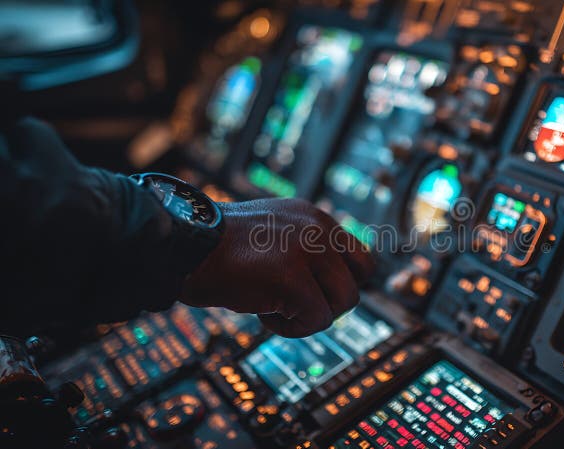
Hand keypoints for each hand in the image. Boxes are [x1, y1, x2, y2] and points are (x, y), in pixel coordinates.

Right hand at [181, 198, 374, 336]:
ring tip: (274, 306)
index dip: (341, 284)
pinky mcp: (292, 278)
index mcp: (316, 218)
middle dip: (329, 304)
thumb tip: (332, 285)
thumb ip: (306, 249)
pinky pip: (316, 320)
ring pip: (341, 306)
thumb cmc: (220, 247)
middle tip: (294, 304)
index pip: (362, 259)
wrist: (181, 245)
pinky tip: (263, 313)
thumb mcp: (274, 233)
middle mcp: (318, 230)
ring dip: (308, 317)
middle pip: (356, 286)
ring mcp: (307, 251)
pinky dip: (290, 328)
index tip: (316, 293)